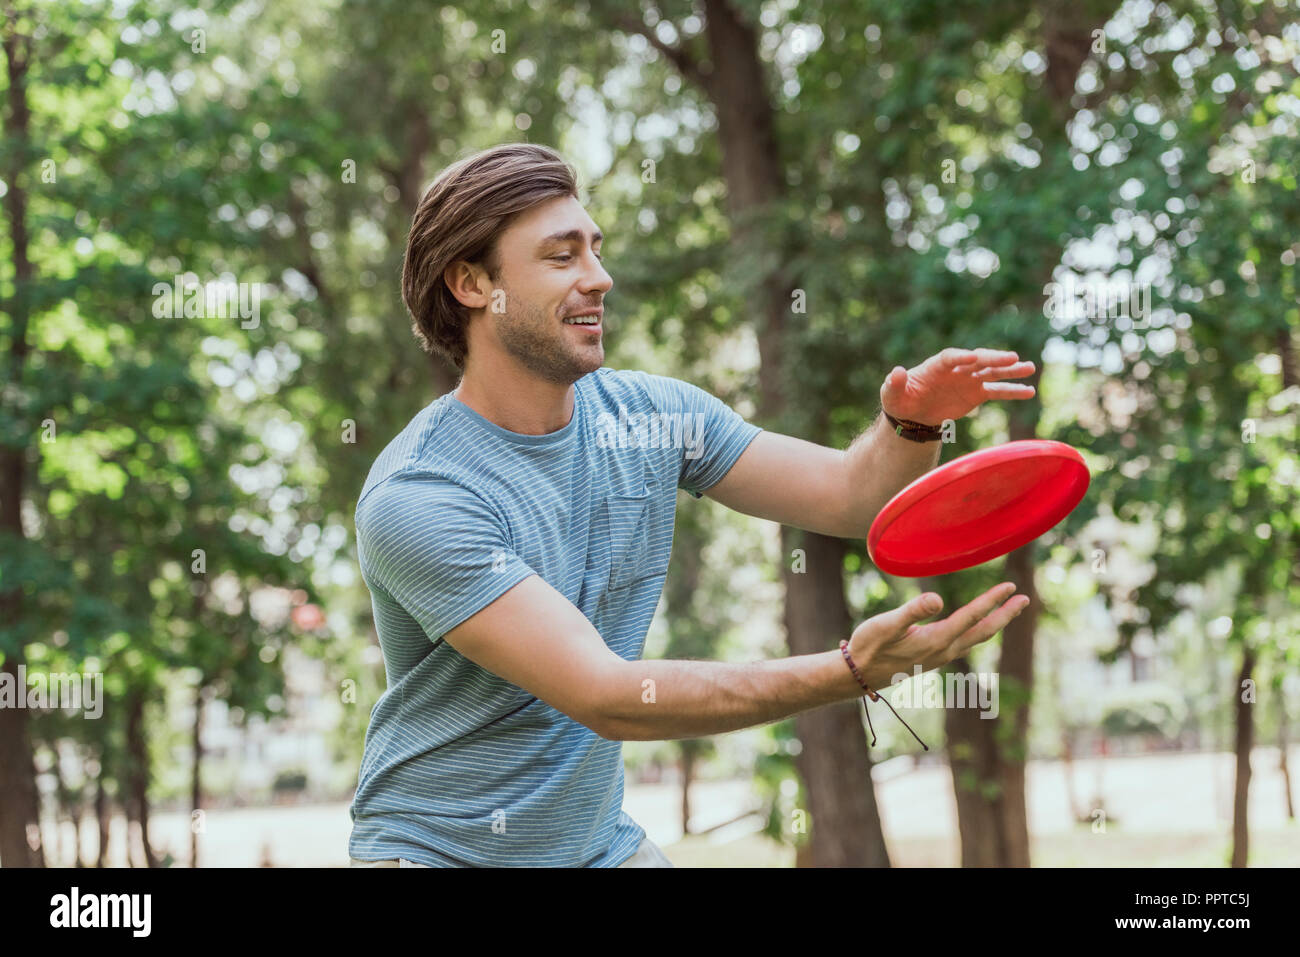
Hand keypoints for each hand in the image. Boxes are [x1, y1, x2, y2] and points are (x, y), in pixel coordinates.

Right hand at [846, 583, 1029, 690]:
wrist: (859, 674)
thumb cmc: (868, 645)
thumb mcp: (886, 624)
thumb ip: (912, 611)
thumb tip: (936, 598)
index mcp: (936, 640)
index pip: (971, 616)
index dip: (992, 601)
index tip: (1011, 586)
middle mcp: (944, 650)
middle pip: (983, 631)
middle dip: (1005, 614)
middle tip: (1025, 599)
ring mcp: (941, 655)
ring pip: (977, 638)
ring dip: (996, 622)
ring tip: (1010, 609)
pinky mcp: (934, 656)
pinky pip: (966, 642)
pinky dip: (980, 630)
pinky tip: (979, 624)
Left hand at [880, 348, 1035, 426]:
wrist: (913, 413)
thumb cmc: (900, 400)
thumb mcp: (891, 394)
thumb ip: (894, 384)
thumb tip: (897, 372)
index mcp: (936, 366)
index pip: (950, 357)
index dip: (961, 357)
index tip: (972, 357)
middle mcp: (956, 369)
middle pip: (977, 360)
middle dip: (994, 359)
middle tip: (1013, 358)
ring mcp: (969, 379)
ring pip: (992, 372)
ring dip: (1010, 371)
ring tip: (1030, 368)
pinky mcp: (977, 393)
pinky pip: (997, 391)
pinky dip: (1012, 391)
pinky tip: (1029, 392)